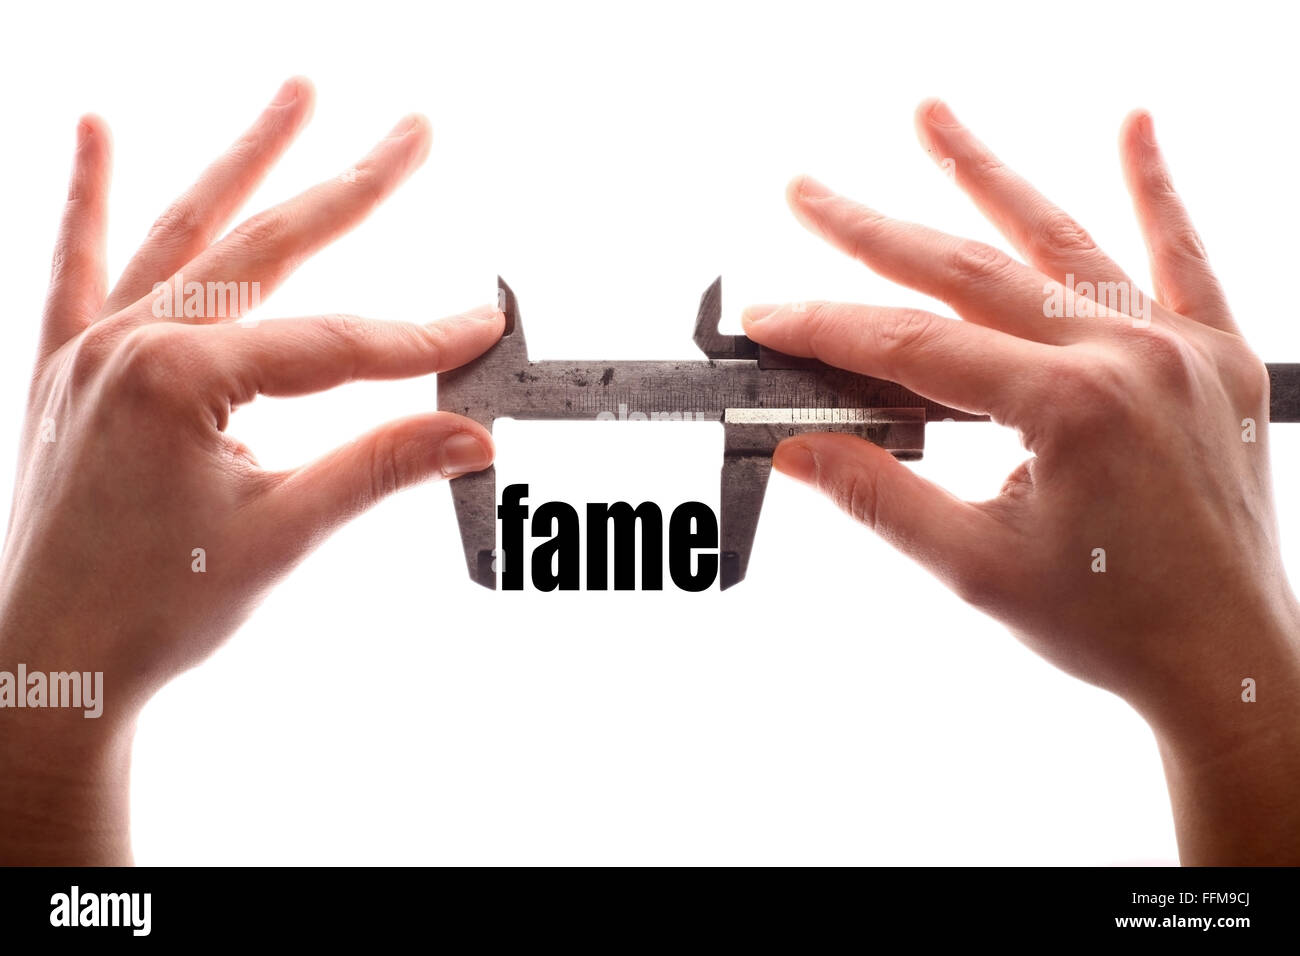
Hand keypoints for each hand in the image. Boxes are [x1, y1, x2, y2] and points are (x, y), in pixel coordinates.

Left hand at [0, 78, 502, 862]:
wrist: (51, 661)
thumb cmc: (153, 608)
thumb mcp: (281, 535)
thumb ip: (378, 469)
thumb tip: (469, 436)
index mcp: (177, 382)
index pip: (330, 344)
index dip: (419, 337)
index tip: (485, 324)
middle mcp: (128, 344)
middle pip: (266, 251)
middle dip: (349, 189)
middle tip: (414, 134)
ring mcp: (91, 347)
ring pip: (184, 234)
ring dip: (244, 161)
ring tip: (298, 92)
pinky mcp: (69, 366)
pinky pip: (77, 264)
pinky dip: (90, 198)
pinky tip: (96, 129)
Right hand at [743, 100, 1299, 863]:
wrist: (1227, 656)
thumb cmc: (1108, 622)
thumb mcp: (976, 568)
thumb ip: (880, 496)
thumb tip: (796, 448)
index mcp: (1068, 409)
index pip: (915, 347)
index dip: (827, 328)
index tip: (766, 316)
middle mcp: (1127, 358)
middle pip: (971, 273)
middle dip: (875, 232)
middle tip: (805, 191)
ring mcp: (1179, 347)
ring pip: (1063, 241)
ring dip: (988, 177)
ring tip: (929, 116)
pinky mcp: (1217, 354)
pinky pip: (1184, 257)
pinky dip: (1156, 191)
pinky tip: (1133, 124)